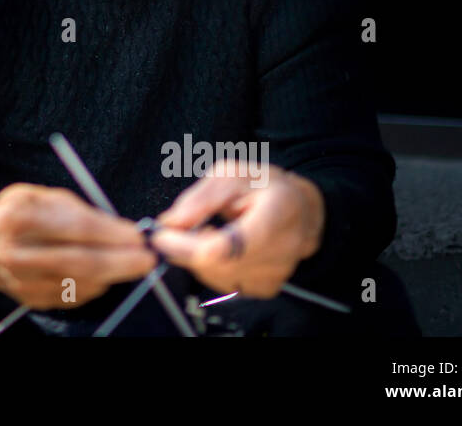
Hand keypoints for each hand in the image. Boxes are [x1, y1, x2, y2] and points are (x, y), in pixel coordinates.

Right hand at [0, 183, 155, 309]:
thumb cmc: (14, 212)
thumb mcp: (38, 195)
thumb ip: (75, 209)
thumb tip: (117, 227)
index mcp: (17, 217)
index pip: (74, 228)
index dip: (111, 233)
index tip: (137, 235)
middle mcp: (16, 252)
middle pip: (80, 262)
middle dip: (120, 261)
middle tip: (147, 258)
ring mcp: (22, 280)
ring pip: (79, 283)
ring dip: (112, 275)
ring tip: (131, 265)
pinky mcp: (29, 299)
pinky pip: (71, 296)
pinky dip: (94, 286)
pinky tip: (105, 276)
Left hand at [149, 162, 324, 297]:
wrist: (300, 209)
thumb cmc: (263, 186)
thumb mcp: (230, 175)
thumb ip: (200, 199)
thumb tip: (169, 223)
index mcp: (279, 211)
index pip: (230, 245)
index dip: (188, 245)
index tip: (161, 234)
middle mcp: (285, 248)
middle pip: (219, 264)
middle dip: (184, 248)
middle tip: (173, 229)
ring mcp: (278, 273)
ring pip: (217, 277)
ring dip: (196, 258)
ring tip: (203, 230)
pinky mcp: (267, 287)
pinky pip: (225, 284)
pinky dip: (210, 268)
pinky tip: (216, 247)